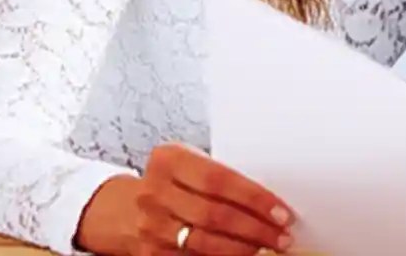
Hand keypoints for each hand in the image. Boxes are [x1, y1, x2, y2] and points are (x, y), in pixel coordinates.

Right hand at [77, 143, 295, 254]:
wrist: (124, 207)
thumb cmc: (172, 182)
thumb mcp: (190, 165)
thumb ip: (222, 176)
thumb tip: (270, 200)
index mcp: (169, 160)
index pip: (219, 179)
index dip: (254, 198)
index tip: (281, 212)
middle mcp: (155, 191)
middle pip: (214, 214)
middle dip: (255, 228)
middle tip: (282, 236)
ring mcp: (149, 224)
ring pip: (203, 242)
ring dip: (242, 249)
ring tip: (268, 249)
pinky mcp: (149, 252)